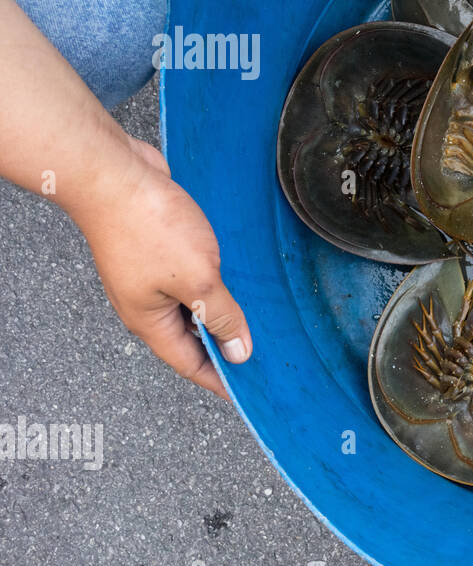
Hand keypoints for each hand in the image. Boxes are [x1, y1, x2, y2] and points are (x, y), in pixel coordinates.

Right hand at [76, 139, 251, 398]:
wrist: (114, 174)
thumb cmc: (148, 227)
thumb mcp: (198, 280)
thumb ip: (221, 316)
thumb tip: (239, 353)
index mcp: (150, 322)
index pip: (190, 364)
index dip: (220, 379)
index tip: (250, 392)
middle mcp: (148, 304)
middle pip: (192, 336)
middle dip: (226, 345)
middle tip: (266, 353)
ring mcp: (152, 275)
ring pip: (193, 303)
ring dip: (223, 310)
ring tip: (262, 317)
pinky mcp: (160, 248)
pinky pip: (192, 274)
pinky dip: (216, 281)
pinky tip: (242, 277)